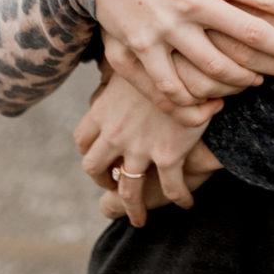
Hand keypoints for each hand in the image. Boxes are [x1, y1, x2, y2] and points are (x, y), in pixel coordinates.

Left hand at [75, 68, 222, 227]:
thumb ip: (115, 71)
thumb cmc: (161, 54)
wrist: (190, 61)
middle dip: (103, 180)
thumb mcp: (129, 60)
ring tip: (139, 219)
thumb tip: (108, 65)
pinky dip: (178, 198)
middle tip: (115, 184)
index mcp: (103, 109)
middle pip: (93, 167)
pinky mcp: (168, 154)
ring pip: (127, 190)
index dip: (89, 152)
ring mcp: (140, 146)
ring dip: (132, 209)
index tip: (100, 157)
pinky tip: (186, 202)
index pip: (82, 139)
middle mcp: (115, 132)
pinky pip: (169, 187)